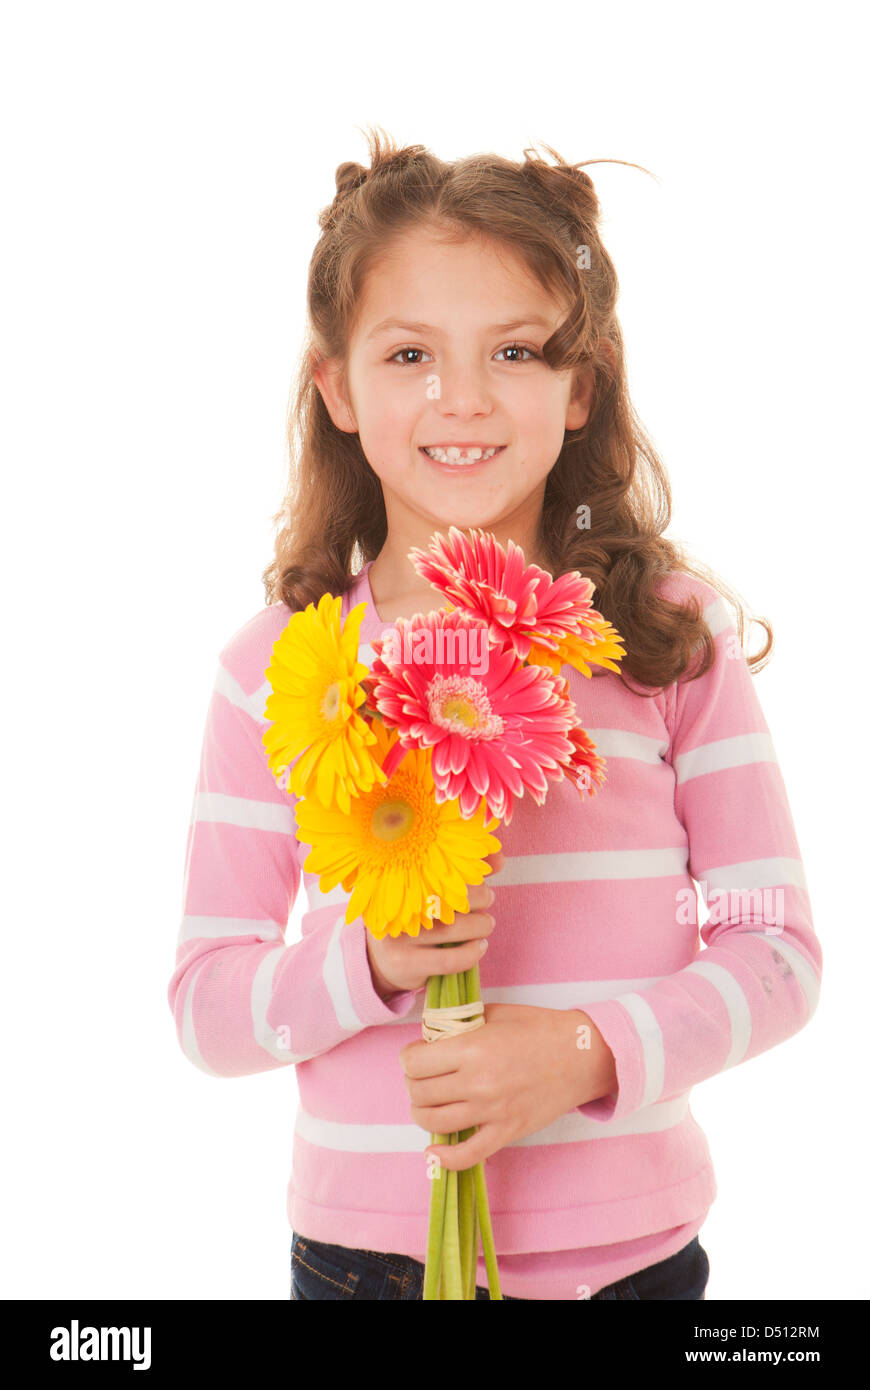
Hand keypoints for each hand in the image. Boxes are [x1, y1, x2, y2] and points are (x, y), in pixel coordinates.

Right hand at [366, 851, 503, 997]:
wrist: (382, 961)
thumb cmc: (417, 919)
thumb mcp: (432, 894)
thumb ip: (464, 873)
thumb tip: (499, 858)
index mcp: (400, 880)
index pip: (439, 866)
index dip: (468, 867)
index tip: (484, 873)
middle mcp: (396, 905)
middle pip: (448, 895)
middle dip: (479, 896)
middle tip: (489, 898)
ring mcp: (398, 935)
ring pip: (453, 928)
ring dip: (480, 925)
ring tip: (486, 923)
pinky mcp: (405, 962)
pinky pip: (449, 959)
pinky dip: (471, 953)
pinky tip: (480, 946)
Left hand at [399, 1004, 616, 1170]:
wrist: (582, 1055)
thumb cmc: (539, 1029)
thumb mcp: (495, 1014)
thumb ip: (460, 1024)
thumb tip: (430, 1036)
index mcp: (473, 1048)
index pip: (415, 1062)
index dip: (409, 1058)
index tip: (417, 1055)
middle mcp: (478, 1082)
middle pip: (419, 1093)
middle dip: (414, 1084)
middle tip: (423, 1076)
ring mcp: (492, 1111)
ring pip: (434, 1123)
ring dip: (422, 1113)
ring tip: (429, 1103)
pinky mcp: (506, 1132)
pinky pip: (467, 1155)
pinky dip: (444, 1158)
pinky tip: (433, 1151)